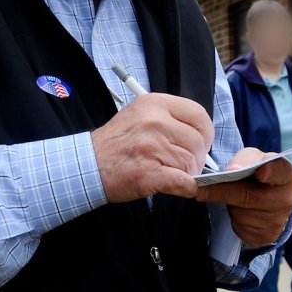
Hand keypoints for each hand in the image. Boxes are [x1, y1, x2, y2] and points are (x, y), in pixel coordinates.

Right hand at [90, 94, 213, 202]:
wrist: (86, 164)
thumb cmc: (114, 143)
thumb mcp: (140, 115)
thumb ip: (170, 119)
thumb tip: (199, 135)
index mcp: (155, 104)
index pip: (199, 115)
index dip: (205, 133)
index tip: (200, 143)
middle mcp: (154, 121)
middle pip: (198, 142)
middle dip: (197, 158)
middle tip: (184, 165)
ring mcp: (151, 146)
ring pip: (191, 163)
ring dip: (187, 174)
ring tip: (171, 173)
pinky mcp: (147, 172)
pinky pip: (182, 182)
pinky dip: (186, 188)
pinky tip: (180, 188)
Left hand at [196, 148, 291, 246]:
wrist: (266, 199)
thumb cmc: (257, 173)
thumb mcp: (253, 159)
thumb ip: (244, 160)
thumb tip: (232, 171)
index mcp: (286, 174)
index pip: (279, 171)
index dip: (269, 171)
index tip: (260, 172)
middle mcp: (286, 199)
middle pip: (249, 196)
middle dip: (222, 191)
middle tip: (201, 189)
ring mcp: (278, 221)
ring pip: (241, 214)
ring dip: (228, 205)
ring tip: (231, 198)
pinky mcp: (266, 236)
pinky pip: (241, 228)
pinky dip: (233, 219)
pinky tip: (237, 211)